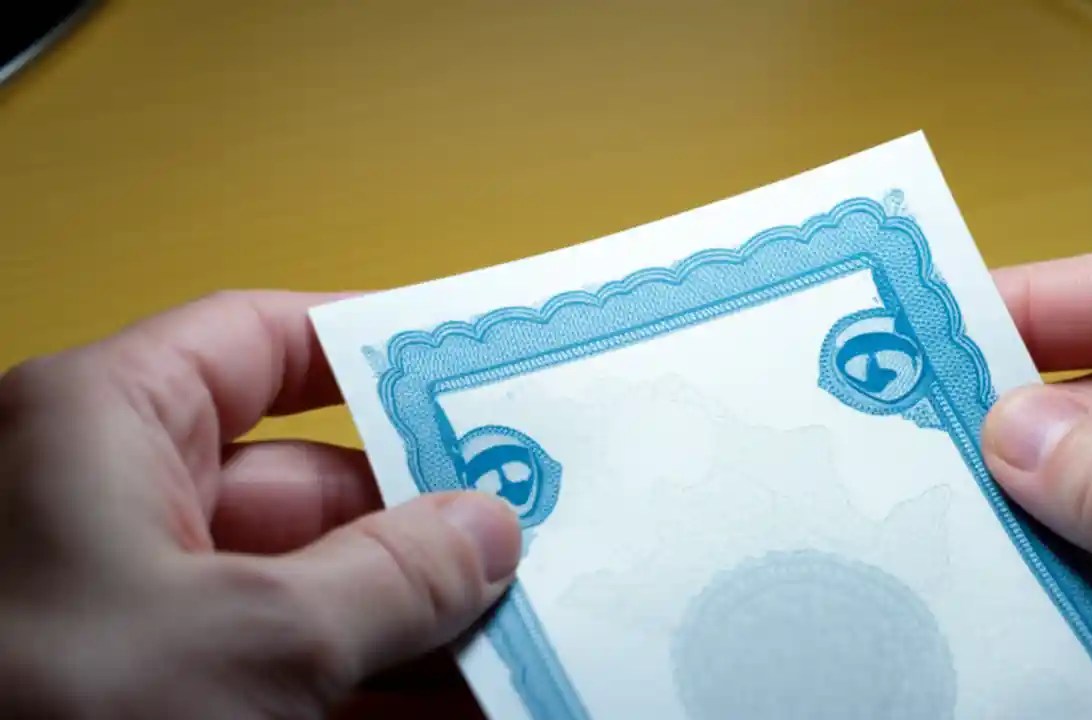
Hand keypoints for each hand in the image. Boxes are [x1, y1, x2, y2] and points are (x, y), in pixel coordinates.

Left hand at [0, 292, 520, 718]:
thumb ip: (389, 578)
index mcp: (105, 431)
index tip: (479, 378)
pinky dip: (373, 693)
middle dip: (428, 525)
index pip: (258, 342)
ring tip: (531, 636)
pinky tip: (469, 707)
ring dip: (416, 625)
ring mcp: (140, 617)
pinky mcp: (161, 699)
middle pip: (310, 486)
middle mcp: (119, 510)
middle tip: (543, 542)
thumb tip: (489, 529)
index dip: (371, 352)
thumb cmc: (50, 716)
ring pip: (311, 594)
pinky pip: (287, 673)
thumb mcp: (249, 642)